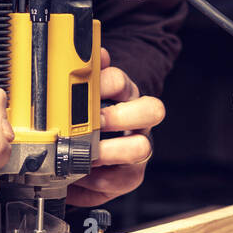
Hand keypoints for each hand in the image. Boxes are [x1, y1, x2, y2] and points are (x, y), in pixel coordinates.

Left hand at [67, 47, 164, 206]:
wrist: (86, 156)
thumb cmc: (85, 122)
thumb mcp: (82, 98)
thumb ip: (88, 74)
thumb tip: (98, 53)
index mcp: (123, 94)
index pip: (122, 81)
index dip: (108, 83)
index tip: (90, 88)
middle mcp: (137, 119)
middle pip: (152, 110)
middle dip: (122, 117)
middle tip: (97, 123)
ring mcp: (138, 148)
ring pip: (141, 147)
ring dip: (112, 152)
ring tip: (88, 155)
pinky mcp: (131, 176)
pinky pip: (123, 179)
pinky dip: (99, 179)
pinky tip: (81, 176)